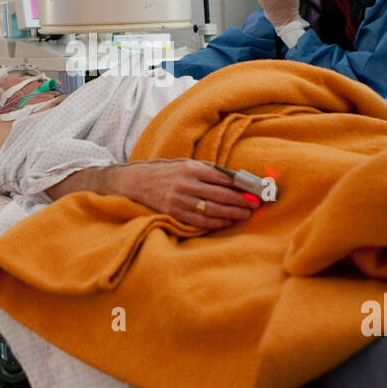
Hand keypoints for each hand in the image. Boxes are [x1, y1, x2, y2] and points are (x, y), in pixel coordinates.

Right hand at [46, 160, 257, 229]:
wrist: (130, 183)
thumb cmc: (161, 172)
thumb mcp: (181, 164)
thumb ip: (204, 170)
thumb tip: (232, 178)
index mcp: (191, 167)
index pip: (223, 177)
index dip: (242, 186)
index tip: (255, 191)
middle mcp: (186, 182)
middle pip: (221, 193)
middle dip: (241, 201)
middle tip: (256, 206)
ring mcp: (179, 199)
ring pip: (212, 208)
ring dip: (232, 213)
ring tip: (245, 215)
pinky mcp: (172, 212)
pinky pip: (198, 220)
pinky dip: (214, 222)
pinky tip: (225, 223)